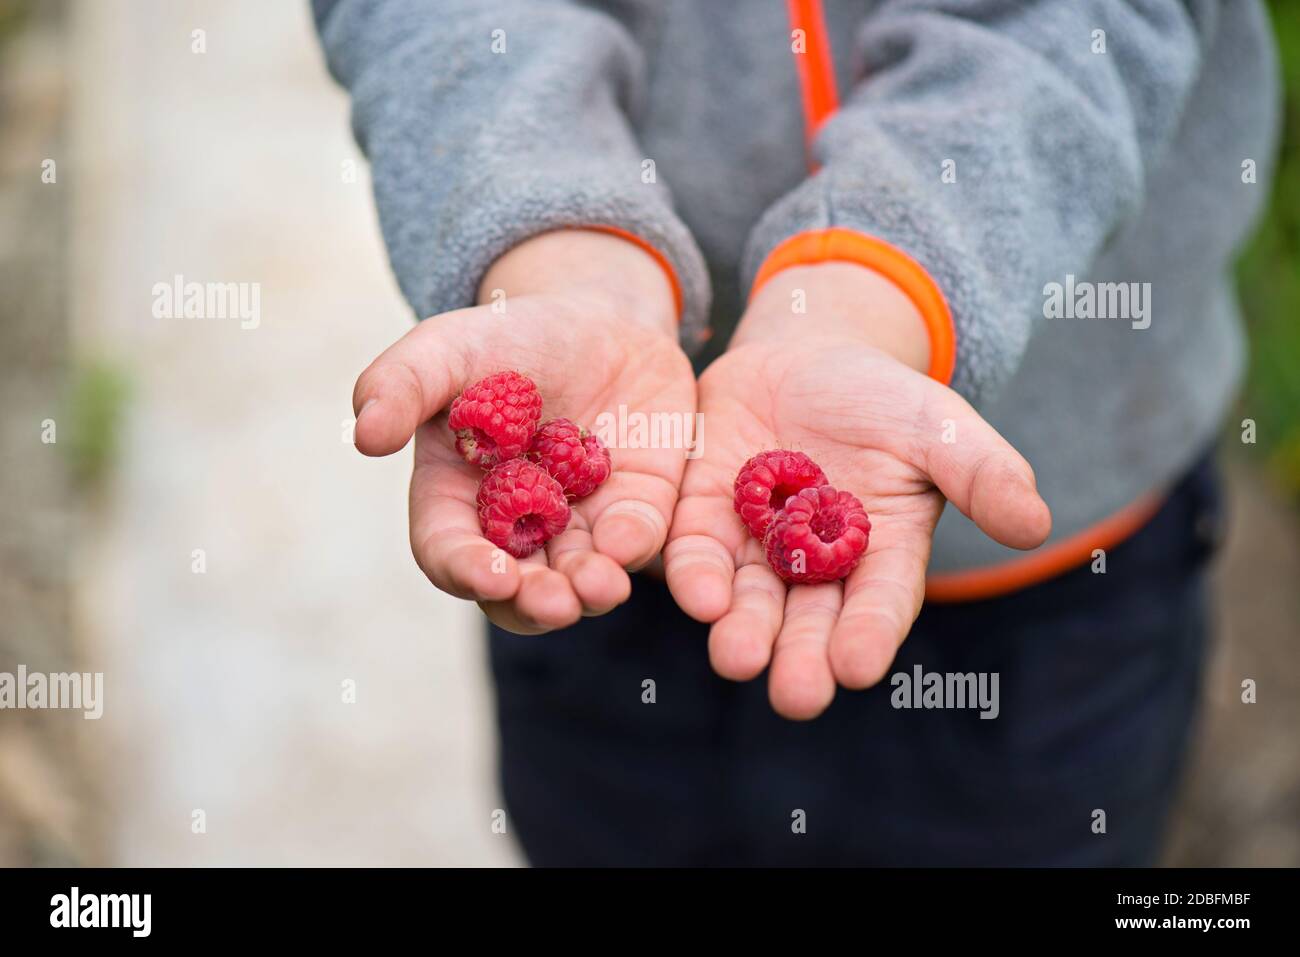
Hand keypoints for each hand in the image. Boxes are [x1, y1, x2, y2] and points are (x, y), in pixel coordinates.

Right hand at [353, 230, 695, 633]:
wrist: (594, 316)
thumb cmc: (502, 339)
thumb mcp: (445, 348)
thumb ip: (401, 384)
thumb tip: (365, 434)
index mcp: (456, 499)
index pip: (450, 552)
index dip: (467, 570)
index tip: (492, 576)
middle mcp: (516, 529)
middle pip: (518, 590)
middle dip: (535, 603)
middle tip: (554, 602)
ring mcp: (579, 525)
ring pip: (580, 580)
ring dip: (589, 591)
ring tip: (601, 586)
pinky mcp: (636, 509)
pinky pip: (637, 540)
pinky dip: (633, 547)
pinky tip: (628, 543)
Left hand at [664, 263, 1050, 718]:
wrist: (804, 357)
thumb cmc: (885, 401)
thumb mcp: (940, 427)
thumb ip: (983, 473)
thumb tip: (1035, 525)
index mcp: (882, 555)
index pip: (880, 605)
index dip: (870, 635)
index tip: (859, 668)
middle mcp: (816, 567)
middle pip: (808, 624)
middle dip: (800, 660)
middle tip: (795, 696)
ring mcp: (756, 545)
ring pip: (747, 601)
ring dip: (741, 632)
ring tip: (737, 658)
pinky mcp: (703, 516)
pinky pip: (696, 552)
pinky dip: (694, 574)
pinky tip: (695, 594)